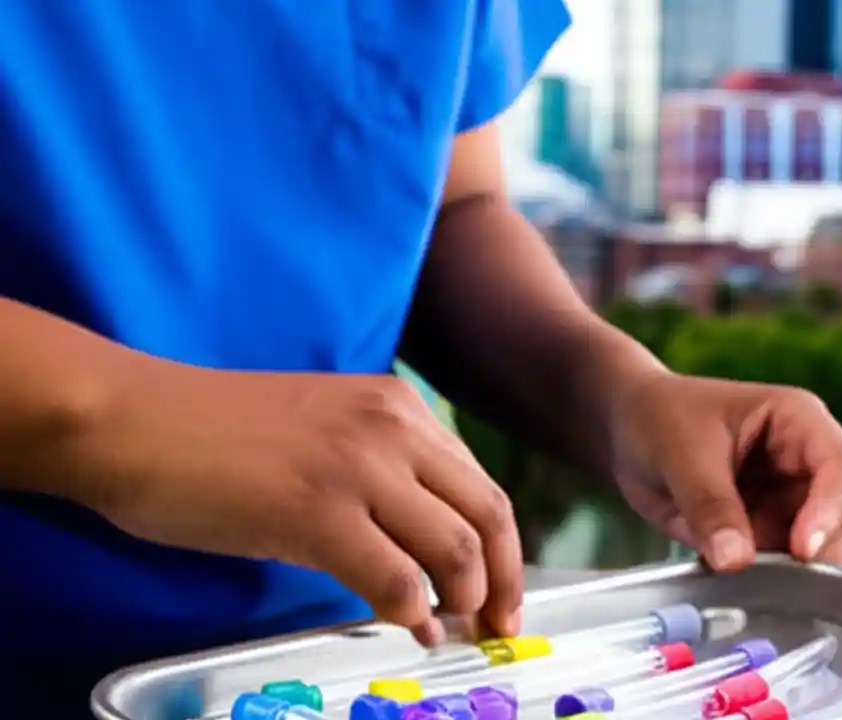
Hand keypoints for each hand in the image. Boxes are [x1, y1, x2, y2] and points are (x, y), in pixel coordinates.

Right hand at [66, 358, 520, 643]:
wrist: (135, 419)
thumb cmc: (218, 434)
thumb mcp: (327, 430)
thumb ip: (385, 470)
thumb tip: (428, 546)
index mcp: (399, 407)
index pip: (481, 486)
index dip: (504, 550)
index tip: (504, 594)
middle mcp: (393, 428)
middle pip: (487, 517)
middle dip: (504, 582)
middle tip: (497, 627)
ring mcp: (358, 467)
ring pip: (454, 549)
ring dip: (463, 601)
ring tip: (445, 628)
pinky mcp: (316, 511)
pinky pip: (396, 577)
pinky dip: (412, 613)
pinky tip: (405, 627)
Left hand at [609, 372, 841, 587]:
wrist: (633, 430)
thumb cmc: (660, 421)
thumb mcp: (679, 454)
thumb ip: (709, 505)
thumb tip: (736, 560)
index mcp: (797, 421)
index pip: (837, 465)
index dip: (830, 509)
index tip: (805, 550)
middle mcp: (813, 459)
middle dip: (833, 548)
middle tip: (796, 580)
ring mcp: (806, 497)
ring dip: (838, 568)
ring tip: (829, 603)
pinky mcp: (790, 530)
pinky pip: (837, 550)